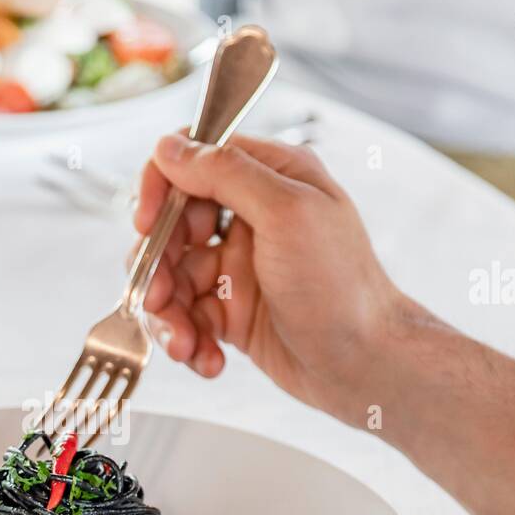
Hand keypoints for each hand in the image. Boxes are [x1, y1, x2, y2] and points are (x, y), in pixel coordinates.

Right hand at [133, 132, 421, 422]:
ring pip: (171, 277)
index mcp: (271, 177)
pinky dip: (187, 339)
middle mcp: (252, 217)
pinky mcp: (233, 312)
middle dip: (157, 265)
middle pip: (171, 224)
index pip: (193, 160)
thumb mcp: (286, 213)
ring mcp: (240, 267)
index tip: (147, 223)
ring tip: (186, 344)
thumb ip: (225, 174)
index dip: (160, 189)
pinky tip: (206, 358)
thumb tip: (169, 149)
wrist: (367, 365)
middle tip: (161, 297)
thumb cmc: (342, 288)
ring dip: (169, 314)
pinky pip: (187, 316)